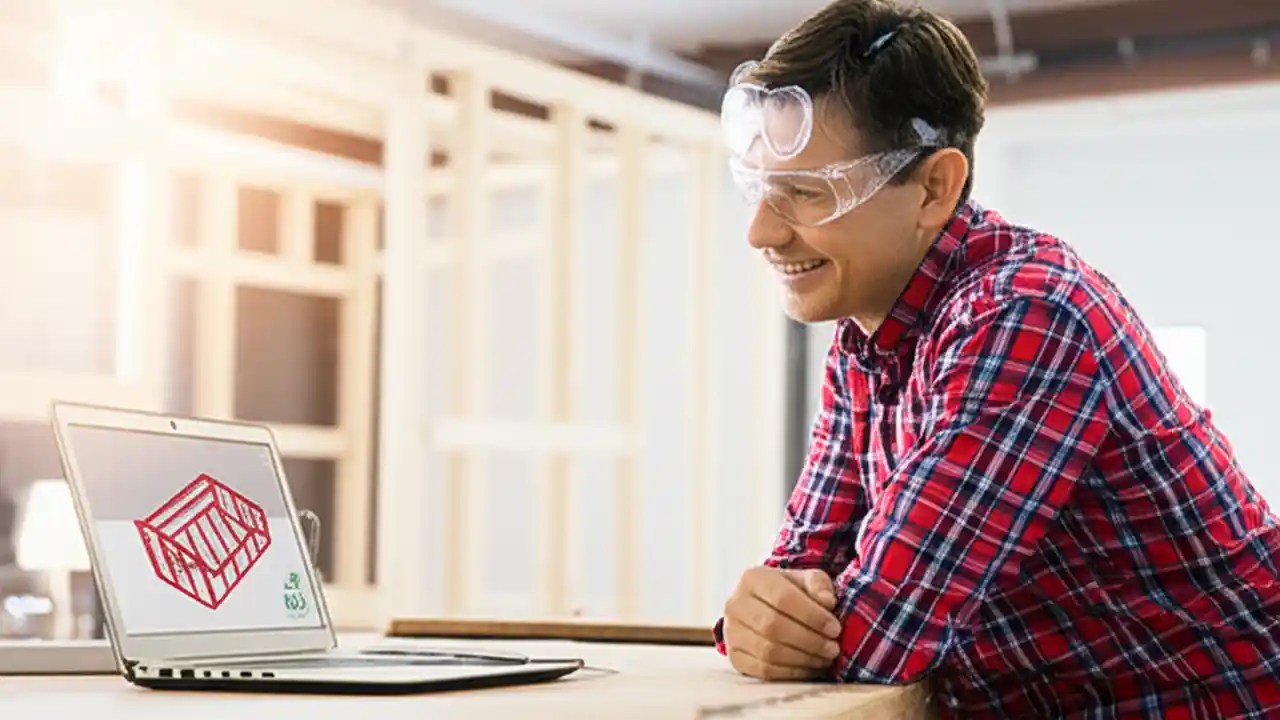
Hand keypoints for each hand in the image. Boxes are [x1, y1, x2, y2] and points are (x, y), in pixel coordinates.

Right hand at [723, 566, 841, 680]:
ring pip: (767, 651)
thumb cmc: (789, 593)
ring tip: (824, 658)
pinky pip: (762, 670)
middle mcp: (736, 604)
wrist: (765, 607)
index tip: (834, 628)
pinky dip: (790, 673)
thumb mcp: (806, 580)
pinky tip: (809, 668)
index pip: (783, 598)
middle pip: (772, 627)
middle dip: (809, 640)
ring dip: (802, 659)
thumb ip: (819, 584)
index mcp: (753, 579)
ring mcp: (731, 632)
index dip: (812, 616)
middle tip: (832, 648)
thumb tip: (826, 601)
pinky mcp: (735, 656)